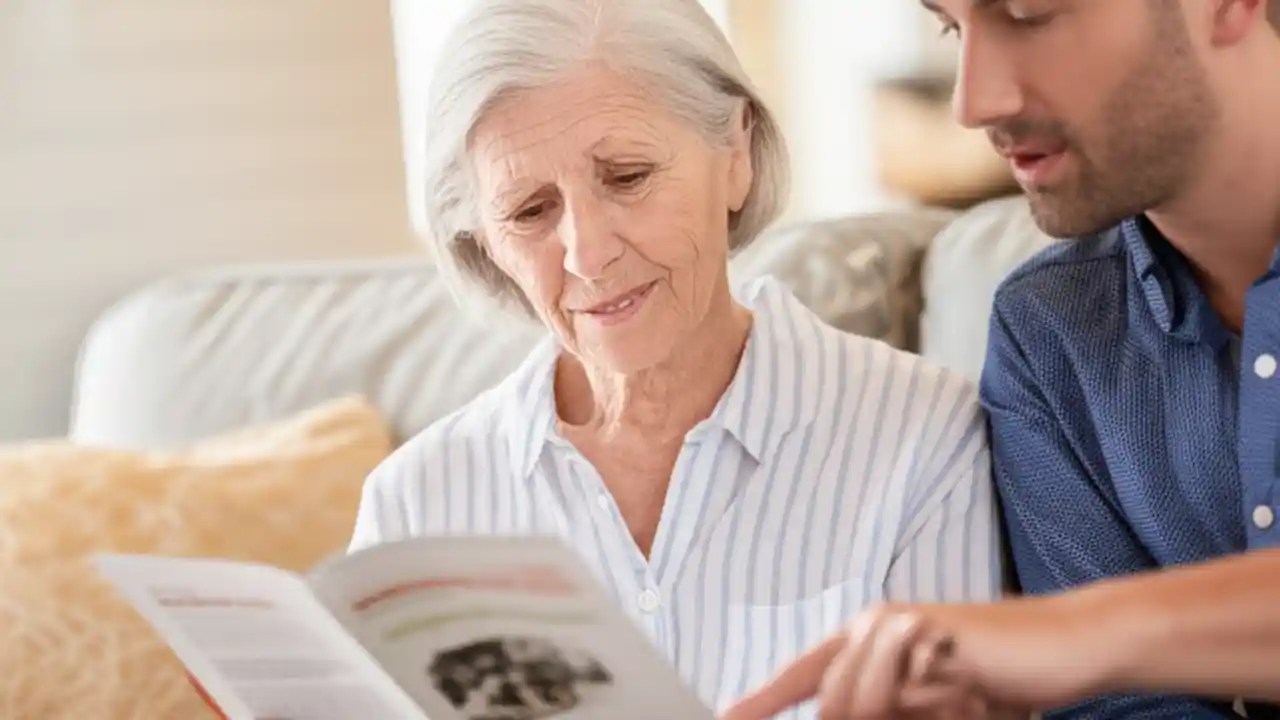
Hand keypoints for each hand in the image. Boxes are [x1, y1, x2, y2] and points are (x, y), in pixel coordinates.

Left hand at [722, 600, 1097, 719]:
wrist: (1064, 647)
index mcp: (868, 639)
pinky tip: (969, 687)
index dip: (761, 699)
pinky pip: (898, 695)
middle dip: (867, 719)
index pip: (802, 675)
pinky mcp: (919, 630)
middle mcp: (872, 625)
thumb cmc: (1001, 683)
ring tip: (964, 696)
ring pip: (858, 702)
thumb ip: (889, 713)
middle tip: (951, 703)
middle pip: (831, 702)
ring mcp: (893, 624)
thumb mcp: (932, 709)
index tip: (726, 717)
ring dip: (920, 713)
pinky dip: (936, 706)